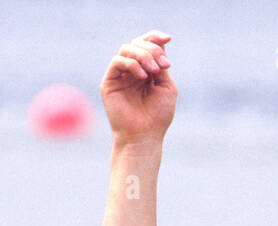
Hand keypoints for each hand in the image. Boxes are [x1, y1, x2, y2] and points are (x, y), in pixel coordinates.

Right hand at [101, 30, 176, 146]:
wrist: (144, 136)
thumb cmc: (157, 116)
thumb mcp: (166, 87)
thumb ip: (161, 66)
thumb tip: (159, 46)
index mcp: (146, 70)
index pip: (147, 45)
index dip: (155, 37)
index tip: (168, 38)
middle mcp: (131, 70)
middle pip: (137, 43)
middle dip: (152, 50)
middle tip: (163, 66)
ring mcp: (119, 75)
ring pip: (127, 49)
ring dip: (143, 56)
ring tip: (154, 72)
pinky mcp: (109, 82)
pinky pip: (117, 62)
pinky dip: (132, 64)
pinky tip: (143, 77)